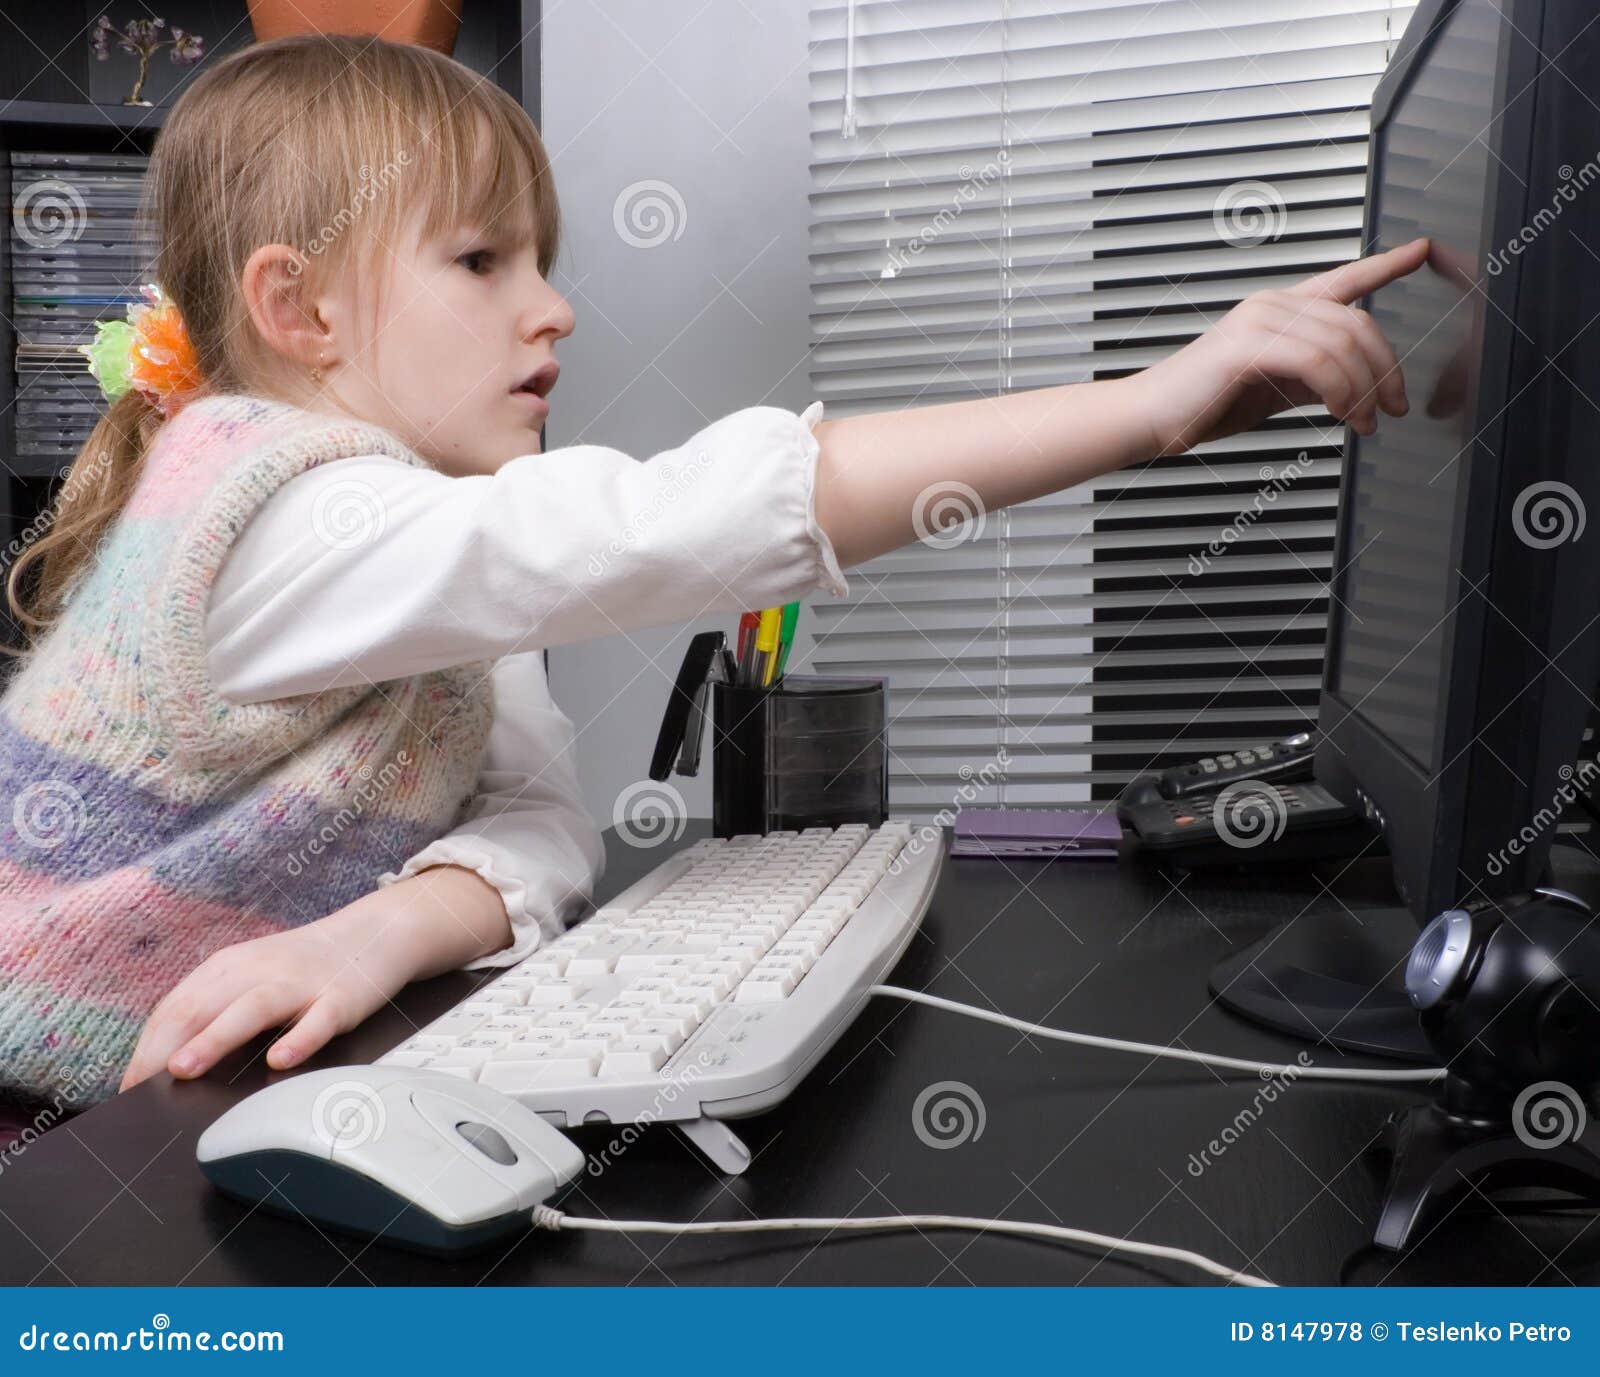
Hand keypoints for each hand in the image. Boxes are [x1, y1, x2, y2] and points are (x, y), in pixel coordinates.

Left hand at [119, 864, 512, 1090]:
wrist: (377, 932)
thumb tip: (171, 1065)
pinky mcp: (342, 998)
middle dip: (166, 1044)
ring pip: (252, 1008)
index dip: (149, 1044)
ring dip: (215, 1037)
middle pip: (204, 1003)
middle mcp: (262, 970)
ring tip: (184, 1068)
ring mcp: (303, 983)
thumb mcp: (256, 977)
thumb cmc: (307, 968)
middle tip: (140, 1085)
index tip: (128, 1085)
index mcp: (232, 966)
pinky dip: (299, 1038)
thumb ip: (219, 1010)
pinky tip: (281, 1059)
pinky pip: (319, 1020)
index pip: (178, 1004)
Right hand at [1133, 237, 1430, 456]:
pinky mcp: (1247, 346)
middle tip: (1392, 406)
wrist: (1149, 419)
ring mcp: (1259, 321)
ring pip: (1343, 344)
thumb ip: (1312, 378)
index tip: (1421, 250)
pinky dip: (1341, 392)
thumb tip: (1353, 387)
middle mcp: (1271, 305)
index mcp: (1277, 309)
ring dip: (1365, 390)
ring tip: (1365, 421)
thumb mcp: (1272, 389)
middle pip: (1357, 323)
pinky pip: (1318, 363)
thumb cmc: (1199, 403)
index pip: (1342, 278)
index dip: (1386, 263)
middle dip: (1386, 369)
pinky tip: (1342, 414)